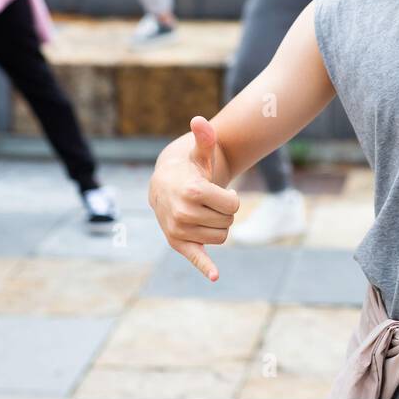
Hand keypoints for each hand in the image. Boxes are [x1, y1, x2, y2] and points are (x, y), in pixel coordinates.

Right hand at [148, 115, 240, 281]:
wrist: (165, 184)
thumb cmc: (190, 168)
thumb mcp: (200, 153)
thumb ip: (205, 138)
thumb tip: (201, 122)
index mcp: (192, 191)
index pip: (233, 206)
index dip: (232, 199)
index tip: (222, 193)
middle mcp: (183, 213)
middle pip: (229, 222)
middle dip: (225, 212)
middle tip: (212, 202)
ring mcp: (179, 231)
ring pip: (222, 237)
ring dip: (219, 226)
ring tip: (205, 213)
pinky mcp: (179, 244)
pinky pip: (196, 258)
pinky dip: (206, 267)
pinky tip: (215, 276)